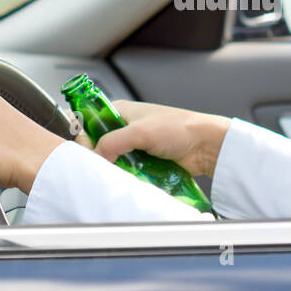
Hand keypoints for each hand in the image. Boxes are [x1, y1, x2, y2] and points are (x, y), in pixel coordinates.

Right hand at [90, 100, 230, 178]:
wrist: (206, 146)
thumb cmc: (179, 128)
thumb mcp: (140, 132)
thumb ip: (113, 142)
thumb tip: (96, 156)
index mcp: (120, 111)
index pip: (89, 122)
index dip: (84, 135)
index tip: (87, 149)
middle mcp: (125, 127)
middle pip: (98, 144)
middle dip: (99, 156)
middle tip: (103, 165)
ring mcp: (134, 146)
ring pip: (111, 160)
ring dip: (113, 168)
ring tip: (117, 173)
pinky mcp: (143, 161)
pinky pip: (125, 170)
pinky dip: (125, 176)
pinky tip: (127, 179)